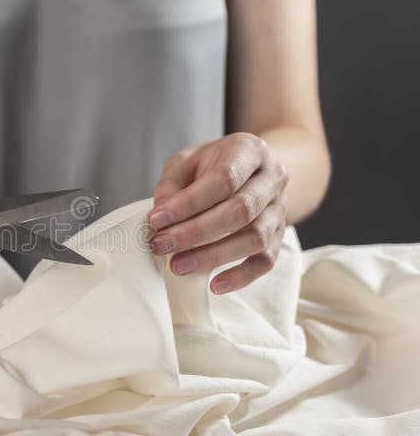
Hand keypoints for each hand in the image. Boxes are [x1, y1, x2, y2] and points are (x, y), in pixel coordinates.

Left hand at [148, 132, 288, 293]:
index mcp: (249, 150)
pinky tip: (214, 285)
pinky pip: (266, 261)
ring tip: (178, 266)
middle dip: (196, 232)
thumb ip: (171, 185)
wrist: (251, 170)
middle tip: (162, 246)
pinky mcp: (279, 236)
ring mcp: (280, 209)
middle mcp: (272, 178)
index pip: (223, 179)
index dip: (188, 203)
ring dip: (213, 256)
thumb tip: (159, 218)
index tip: (156, 220)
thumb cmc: (212, 165)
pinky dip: (240, 276)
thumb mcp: (186, 162)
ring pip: (254, 238)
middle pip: (240, 210)